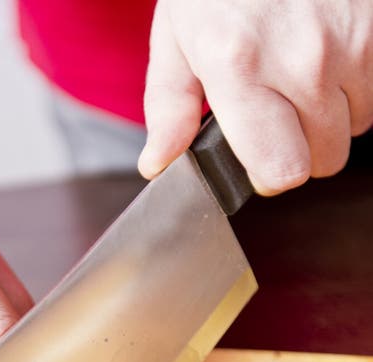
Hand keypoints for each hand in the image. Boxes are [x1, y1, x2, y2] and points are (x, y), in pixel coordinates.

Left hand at [139, 0, 372, 193]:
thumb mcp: (177, 37)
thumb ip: (168, 107)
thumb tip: (158, 162)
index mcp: (242, 69)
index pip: (282, 170)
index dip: (270, 176)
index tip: (260, 162)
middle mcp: (303, 60)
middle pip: (323, 160)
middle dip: (301, 149)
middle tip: (279, 118)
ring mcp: (351, 40)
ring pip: (357, 127)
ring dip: (331, 117)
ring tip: (301, 79)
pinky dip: (356, 84)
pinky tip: (327, 57)